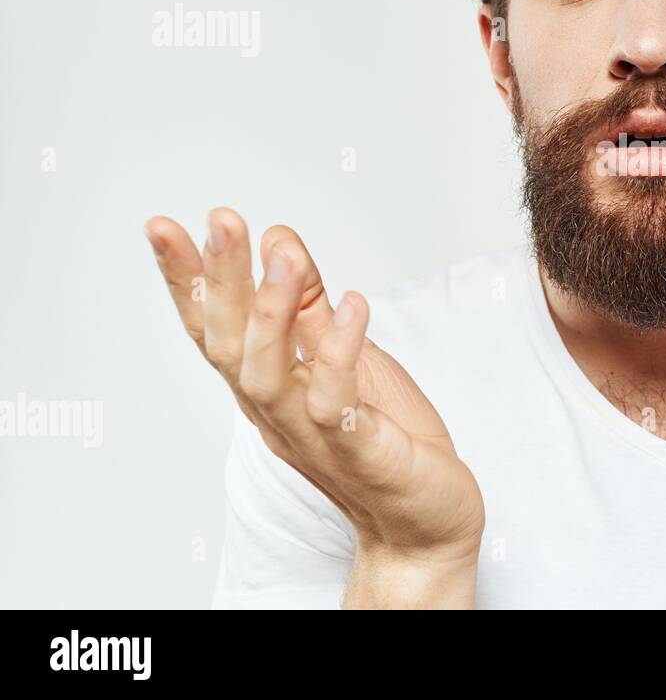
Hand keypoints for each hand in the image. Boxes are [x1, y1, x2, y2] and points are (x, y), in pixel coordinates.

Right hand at [144, 207, 485, 606]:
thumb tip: (279, 242)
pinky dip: (339, 351)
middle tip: (220, 220)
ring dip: (270, 311)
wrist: (425, 522)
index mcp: (270, 387)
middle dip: (220, 279)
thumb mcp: (347, 357)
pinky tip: (353, 305)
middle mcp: (277, 411)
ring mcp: (312, 433)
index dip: (186, 280)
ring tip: (281, 254)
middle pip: (229, 343)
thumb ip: (311, 306)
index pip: (215, 328)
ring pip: (266, 374)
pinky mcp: (359, 450)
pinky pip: (336, 402)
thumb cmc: (388, 440)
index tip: (162, 226)